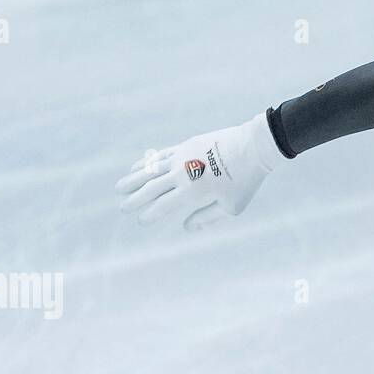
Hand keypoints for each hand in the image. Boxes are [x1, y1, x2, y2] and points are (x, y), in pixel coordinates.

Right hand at [116, 112, 277, 229]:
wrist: (253, 147)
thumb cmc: (245, 181)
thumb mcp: (230, 207)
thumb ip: (206, 218)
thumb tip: (186, 228)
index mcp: (193, 192)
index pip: (163, 206)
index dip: (149, 215)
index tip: (141, 221)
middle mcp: (183, 174)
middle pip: (151, 188)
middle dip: (135, 200)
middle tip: (123, 208)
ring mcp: (182, 157)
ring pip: (151, 170)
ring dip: (133, 179)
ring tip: (120, 188)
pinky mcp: (185, 146)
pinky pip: (160, 156)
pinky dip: (146, 162)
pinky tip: (137, 167)